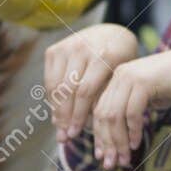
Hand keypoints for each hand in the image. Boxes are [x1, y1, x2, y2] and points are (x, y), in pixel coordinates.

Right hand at [44, 24, 139, 140]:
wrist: (112, 33)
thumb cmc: (121, 63)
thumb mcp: (119, 78)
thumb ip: (104, 98)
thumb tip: (88, 128)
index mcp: (104, 55)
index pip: (85, 92)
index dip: (79, 115)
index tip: (76, 134)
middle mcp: (83, 48)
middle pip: (68, 90)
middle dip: (66, 116)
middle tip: (65, 136)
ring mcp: (67, 47)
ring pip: (56, 86)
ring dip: (56, 110)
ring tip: (59, 128)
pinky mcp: (54, 49)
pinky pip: (49, 79)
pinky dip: (52, 98)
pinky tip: (56, 112)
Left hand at [91, 47, 170, 166]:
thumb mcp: (146, 97)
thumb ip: (129, 110)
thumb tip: (117, 138)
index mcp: (116, 77)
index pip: (98, 110)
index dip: (98, 135)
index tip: (100, 155)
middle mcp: (119, 74)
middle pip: (102, 114)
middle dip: (106, 142)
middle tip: (109, 164)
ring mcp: (129, 76)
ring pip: (114, 115)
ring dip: (119, 141)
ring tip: (124, 159)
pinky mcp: (143, 82)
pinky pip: (132, 112)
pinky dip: (133, 131)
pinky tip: (136, 144)